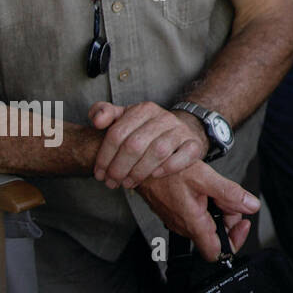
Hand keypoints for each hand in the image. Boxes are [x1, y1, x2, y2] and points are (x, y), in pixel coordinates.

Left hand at [89, 101, 206, 189]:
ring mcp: (180, 130)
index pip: (117, 134)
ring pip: (157, 152)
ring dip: (139, 172)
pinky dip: (168, 167)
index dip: (104, 157)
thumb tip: (97, 122)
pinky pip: (183, 156)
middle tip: (112, 182)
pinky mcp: (194, 144)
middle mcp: (163, 117)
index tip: (99, 173)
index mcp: (144, 109)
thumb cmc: (146, 129)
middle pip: (135, 145)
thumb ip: (104, 113)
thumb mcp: (124, 117)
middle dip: (119, 168)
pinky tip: (154, 176)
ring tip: (128, 183)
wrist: (182, 131)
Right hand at [135, 162, 259, 261]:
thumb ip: (230, 194)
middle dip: (229, 219)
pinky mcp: (176, 215)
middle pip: (216, 236)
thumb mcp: (205, 178)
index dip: (234, 241)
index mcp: (194, 223)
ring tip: (218, 192)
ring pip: (208, 225)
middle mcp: (185, 227)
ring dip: (219, 211)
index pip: (216, 252)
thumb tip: (251, 205)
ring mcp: (179, 222)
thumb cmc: (169, 171)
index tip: (242, 223)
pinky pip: (198, 217)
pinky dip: (208, 206)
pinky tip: (207, 192)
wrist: (146, 166)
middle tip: (231, 198)